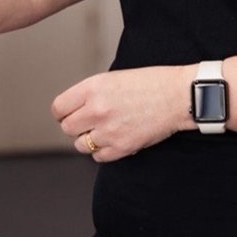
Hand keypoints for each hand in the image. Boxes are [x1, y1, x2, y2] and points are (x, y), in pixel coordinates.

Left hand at [52, 66, 192, 161]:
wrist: (178, 96)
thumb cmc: (149, 83)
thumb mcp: (112, 78)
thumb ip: (90, 94)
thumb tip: (74, 109)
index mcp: (92, 88)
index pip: (59, 108)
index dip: (63, 113)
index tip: (69, 114)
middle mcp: (97, 110)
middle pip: (67, 128)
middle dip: (76, 126)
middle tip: (88, 123)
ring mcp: (109, 131)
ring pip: (81, 145)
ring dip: (88, 140)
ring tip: (103, 131)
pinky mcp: (122, 147)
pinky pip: (98, 157)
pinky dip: (103, 151)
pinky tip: (113, 139)